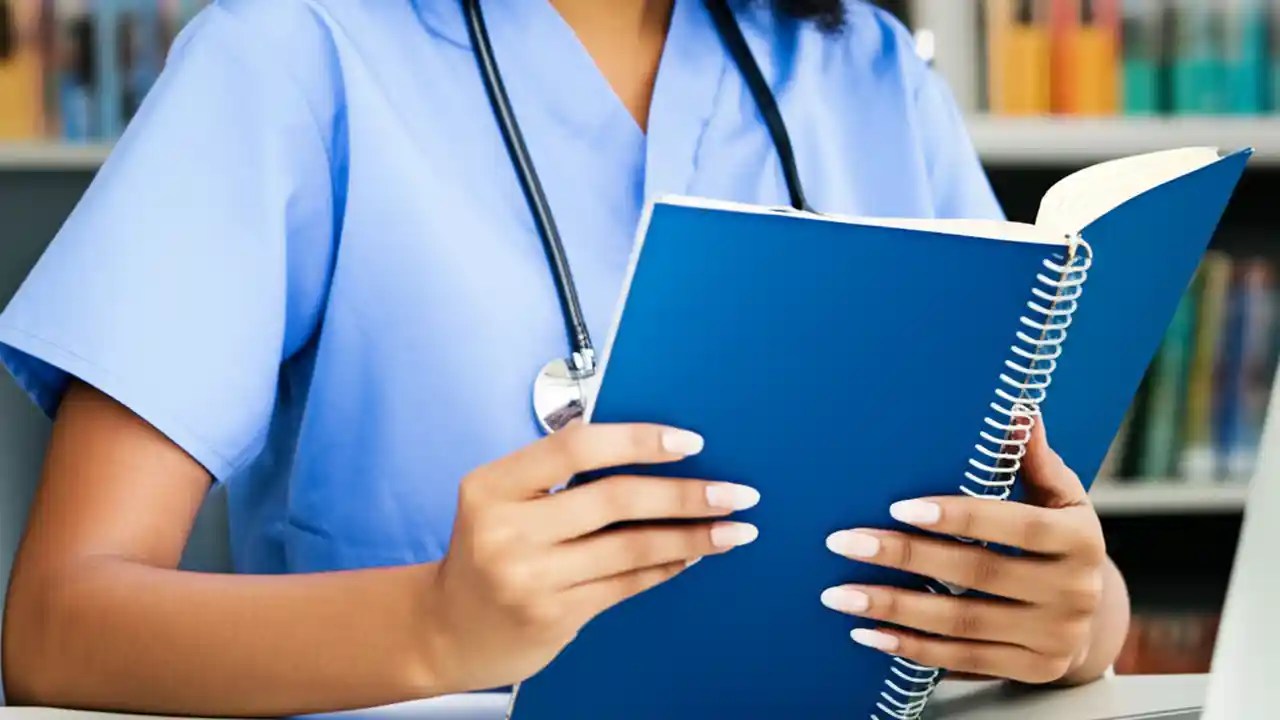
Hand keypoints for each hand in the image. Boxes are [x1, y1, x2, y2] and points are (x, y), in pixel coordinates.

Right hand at [423, 423, 760, 692]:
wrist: (447, 630)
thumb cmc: (485, 552)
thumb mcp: (500, 500)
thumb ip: (555, 475)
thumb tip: (648, 452)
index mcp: (491, 486)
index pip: (575, 447)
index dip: (638, 440)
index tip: (689, 442)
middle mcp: (506, 532)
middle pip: (614, 499)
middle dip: (686, 494)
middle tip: (735, 492)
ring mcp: (529, 579)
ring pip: (631, 547)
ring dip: (693, 536)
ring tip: (734, 528)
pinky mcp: (554, 616)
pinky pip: (626, 584)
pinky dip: (666, 565)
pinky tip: (692, 554)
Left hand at [822, 416, 1107, 684]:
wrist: (1091, 618)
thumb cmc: (1058, 542)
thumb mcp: (1059, 499)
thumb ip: (1031, 459)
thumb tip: (1014, 409)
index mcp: (1080, 539)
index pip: (1016, 525)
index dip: (958, 516)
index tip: (898, 507)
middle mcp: (1074, 591)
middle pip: (977, 572)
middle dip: (904, 557)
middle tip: (844, 542)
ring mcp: (1054, 636)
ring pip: (961, 622)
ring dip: (894, 608)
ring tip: (840, 593)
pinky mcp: (1033, 670)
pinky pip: (961, 659)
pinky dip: (911, 647)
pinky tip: (869, 633)